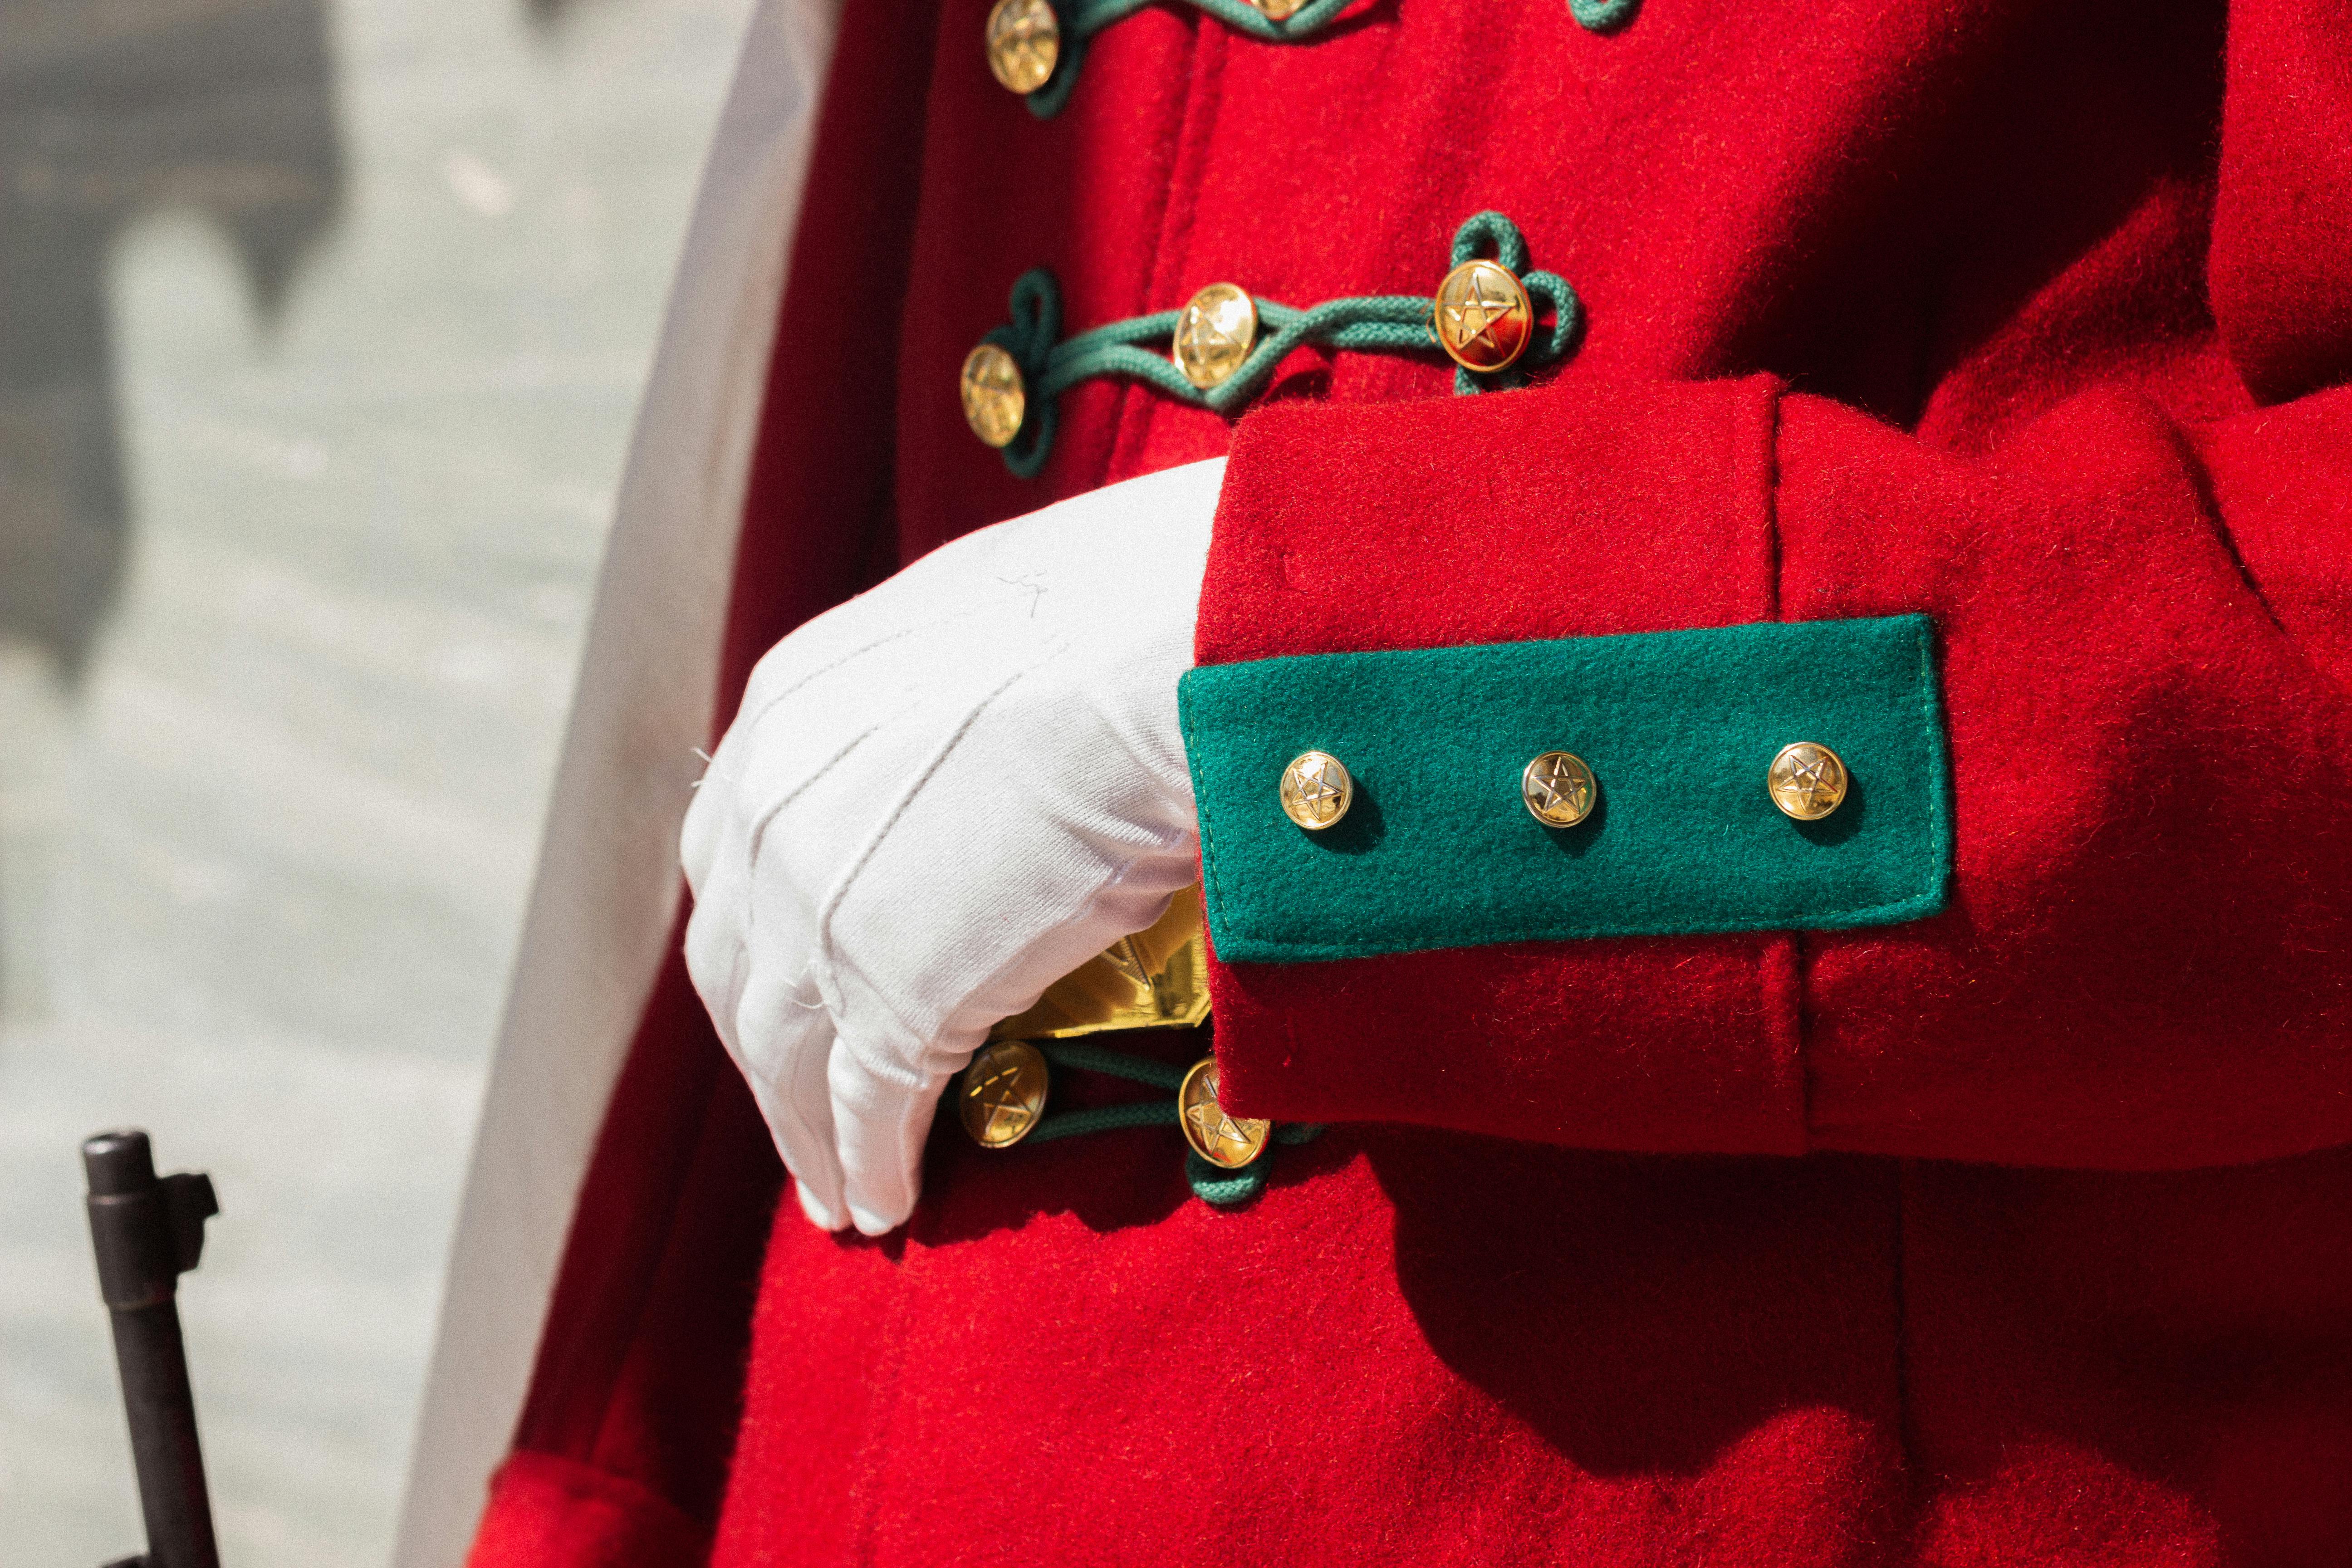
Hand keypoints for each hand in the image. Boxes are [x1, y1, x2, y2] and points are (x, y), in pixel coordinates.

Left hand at [681, 459, 1220, 1233]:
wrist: (1175, 649)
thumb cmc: (1138, 615)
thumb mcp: (995, 637)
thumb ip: (955, 710)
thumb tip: (1011, 749)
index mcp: (793, 710)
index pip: (741, 854)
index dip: (764, 936)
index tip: (793, 986)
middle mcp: (773, 809)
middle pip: (739, 966)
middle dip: (768, 1047)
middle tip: (802, 1107)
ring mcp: (818, 909)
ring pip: (782, 1056)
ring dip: (806, 1135)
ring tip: (839, 1191)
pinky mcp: (890, 997)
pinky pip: (863, 1110)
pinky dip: (869, 1164)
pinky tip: (889, 1202)